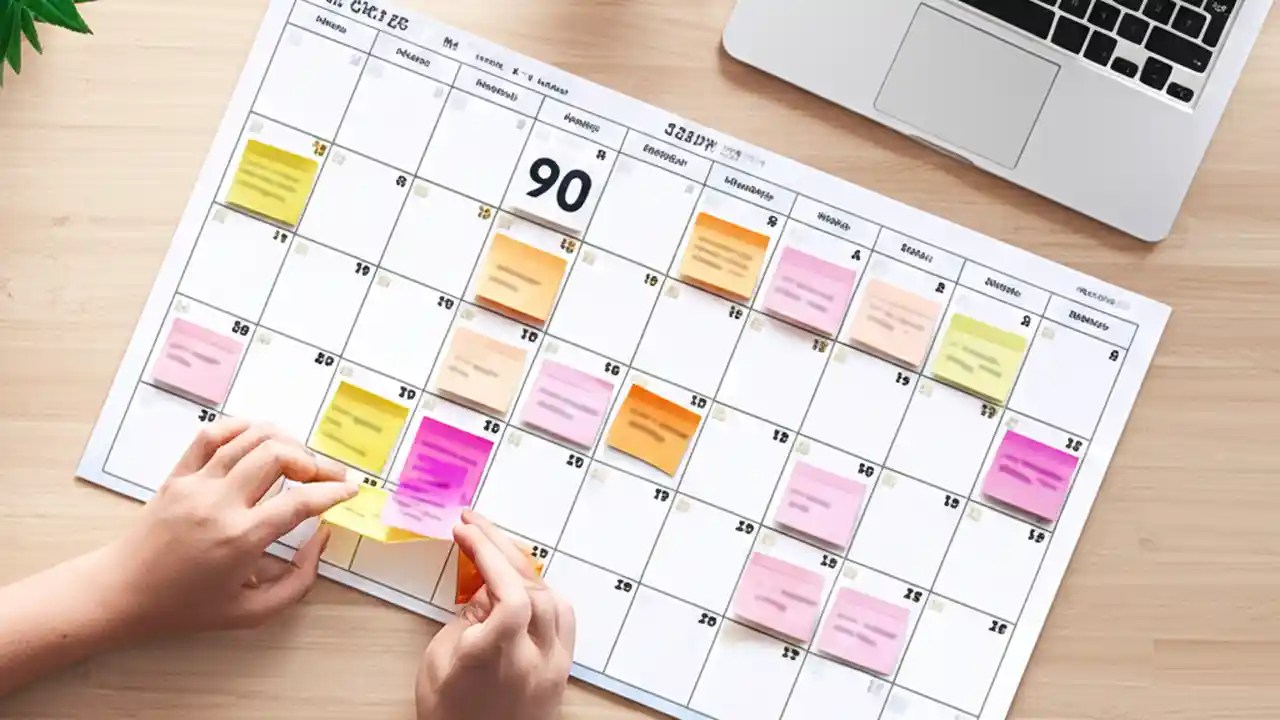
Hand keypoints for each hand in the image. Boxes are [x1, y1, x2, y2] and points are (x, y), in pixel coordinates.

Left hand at [98, 418, 357, 637]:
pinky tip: (261, 438)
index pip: (299, 502)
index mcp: (239, 540)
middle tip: (329, 475)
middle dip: (315, 461)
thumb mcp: (251, 613)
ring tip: (301, 457)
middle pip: (279, 456)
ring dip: (286, 441)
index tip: (350, 490)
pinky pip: (213, 435)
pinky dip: (243, 428)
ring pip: (250, 438)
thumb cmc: (185, 607)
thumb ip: (299, 581)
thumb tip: (322, 538)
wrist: (121, 593)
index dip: (333, 492)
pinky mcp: (177, 475)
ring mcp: (195, 484)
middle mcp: (218, 504)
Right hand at [416, 511, 575, 719]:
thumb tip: (486, 587)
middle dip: (499, 548)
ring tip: (494, 557)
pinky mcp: (563, 669)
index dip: (489, 552)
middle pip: (530, 587)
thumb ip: (466, 618)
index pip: (508, 592)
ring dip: (522, 571)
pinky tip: (524, 586)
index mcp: (495, 659)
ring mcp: (554, 666)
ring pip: (552, 598)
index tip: (464, 529)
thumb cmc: (448, 714)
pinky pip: (564, 618)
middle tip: (474, 524)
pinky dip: (545, 595)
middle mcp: (532, 660)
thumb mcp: (437, 662)